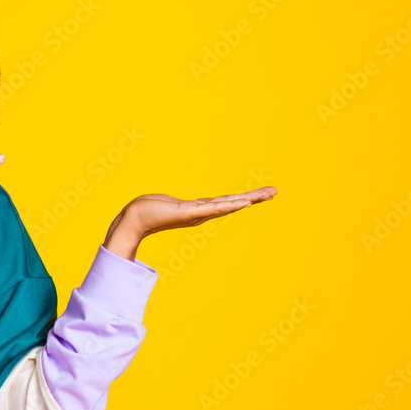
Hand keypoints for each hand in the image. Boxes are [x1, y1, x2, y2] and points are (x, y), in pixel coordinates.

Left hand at [103, 186, 277, 261]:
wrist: (135, 218)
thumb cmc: (148, 210)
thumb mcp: (171, 205)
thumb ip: (181, 206)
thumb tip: (181, 207)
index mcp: (199, 210)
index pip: (226, 202)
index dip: (244, 198)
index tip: (260, 194)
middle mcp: (202, 213)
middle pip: (233, 203)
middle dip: (255, 197)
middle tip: (275, 191)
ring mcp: (198, 213)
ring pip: (228, 205)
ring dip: (249, 199)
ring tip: (266, 194)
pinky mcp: (190, 212)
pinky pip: (214, 207)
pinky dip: (230, 205)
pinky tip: (244, 202)